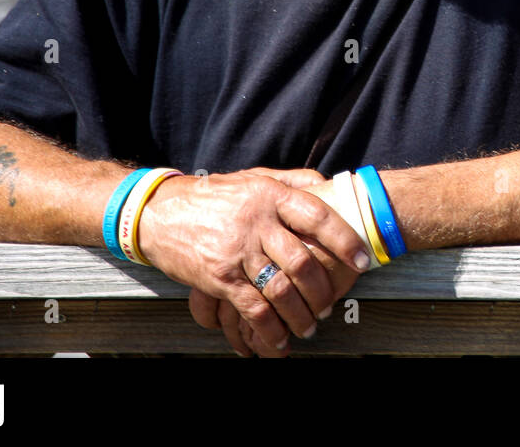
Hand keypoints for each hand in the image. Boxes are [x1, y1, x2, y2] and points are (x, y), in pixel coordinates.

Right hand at [138, 167, 368, 356]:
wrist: (158, 213)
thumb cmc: (214, 196)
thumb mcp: (254, 178)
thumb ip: (292, 181)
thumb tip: (330, 184)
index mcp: (271, 196)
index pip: (318, 216)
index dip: (344, 239)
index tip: (361, 260)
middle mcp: (258, 222)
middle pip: (304, 261)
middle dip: (323, 290)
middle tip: (331, 304)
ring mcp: (238, 251)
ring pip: (282, 290)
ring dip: (301, 315)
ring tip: (311, 326)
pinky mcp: (220, 277)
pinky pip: (254, 309)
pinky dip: (271, 330)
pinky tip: (280, 341)